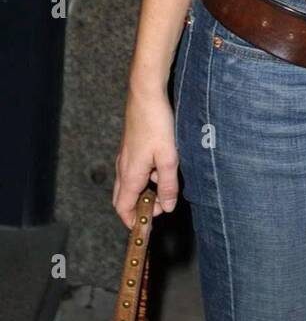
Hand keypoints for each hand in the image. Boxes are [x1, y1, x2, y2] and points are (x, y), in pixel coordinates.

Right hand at [113, 89, 178, 229]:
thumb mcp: (168, 158)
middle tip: (160, 207)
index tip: (148, 226)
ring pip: (130, 183)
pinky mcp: (131, 146)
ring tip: (167, 184)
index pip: (122, 208)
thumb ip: (168, 185)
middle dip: (139, 207)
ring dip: (145, 190)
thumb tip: (166, 208)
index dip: (133, 221)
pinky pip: (134, 169)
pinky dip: (146, 175)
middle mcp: (122, 168)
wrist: (146, 94)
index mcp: (129, 175)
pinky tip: (163, 164)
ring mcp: (125, 156)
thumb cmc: (157, 124)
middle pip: (123, 198)